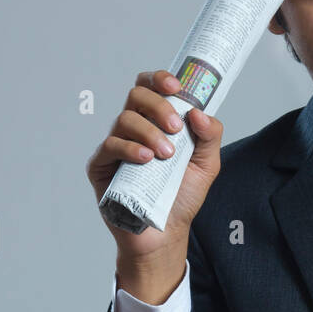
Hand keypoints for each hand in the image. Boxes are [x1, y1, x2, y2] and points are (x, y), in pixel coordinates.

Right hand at [85, 69, 223, 300]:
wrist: (166, 232)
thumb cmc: (182, 196)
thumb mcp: (207, 166)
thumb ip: (210, 137)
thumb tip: (199, 112)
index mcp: (156, 121)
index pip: (151, 87)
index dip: (161, 79)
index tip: (177, 87)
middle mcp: (134, 128)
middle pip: (137, 95)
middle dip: (159, 106)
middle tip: (176, 128)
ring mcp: (116, 146)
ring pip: (125, 119)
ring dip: (149, 132)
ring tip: (166, 155)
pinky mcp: (102, 166)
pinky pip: (110, 146)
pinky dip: (130, 148)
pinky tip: (146, 159)